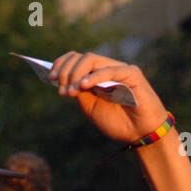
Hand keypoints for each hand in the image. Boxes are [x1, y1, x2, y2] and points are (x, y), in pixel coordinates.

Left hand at [48, 52, 168, 144]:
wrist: (139, 134)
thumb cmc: (117, 121)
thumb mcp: (90, 107)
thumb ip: (79, 92)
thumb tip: (62, 81)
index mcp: (97, 74)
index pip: (76, 58)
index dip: (61, 64)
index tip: (50, 78)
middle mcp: (107, 68)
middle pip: (81, 57)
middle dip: (66, 71)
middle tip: (62, 91)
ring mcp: (120, 69)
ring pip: (92, 59)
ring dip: (76, 74)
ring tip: (71, 91)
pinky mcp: (132, 75)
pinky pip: (111, 70)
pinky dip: (94, 76)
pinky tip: (83, 85)